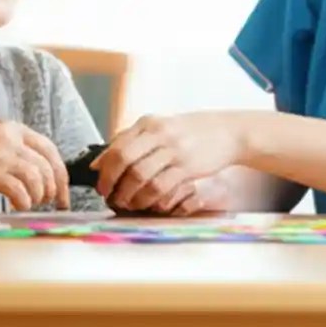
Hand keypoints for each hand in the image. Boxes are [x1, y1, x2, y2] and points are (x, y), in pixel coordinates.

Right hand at [0, 120, 69, 210]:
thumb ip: (17, 151)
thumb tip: (44, 174)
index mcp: (13, 128)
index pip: (49, 149)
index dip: (60, 172)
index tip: (63, 189)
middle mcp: (10, 138)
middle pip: (47, 165)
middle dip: (54, 188)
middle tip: (51, 201)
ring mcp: (0, 155)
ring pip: (37, 178)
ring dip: (39, 195)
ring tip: (32, 202)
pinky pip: (20, 191)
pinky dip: (24, 201)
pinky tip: (19, 205)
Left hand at [93, 112, 242, 210]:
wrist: (228, 132)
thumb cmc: (190, 132)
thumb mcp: (160, 127)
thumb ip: (129, 141)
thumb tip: (98, 163)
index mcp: (149, 123)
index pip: (117, 146)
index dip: (104, 170)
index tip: (101, 184)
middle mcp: (160, 133)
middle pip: (124, 160)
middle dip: (112, 183)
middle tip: (110, 196)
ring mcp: (174, 150)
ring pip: (140, 176)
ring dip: (130, 195)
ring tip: (128, 203)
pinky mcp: (188, 167)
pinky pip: (161, 187)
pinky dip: (149, 199)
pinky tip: (148, 203)